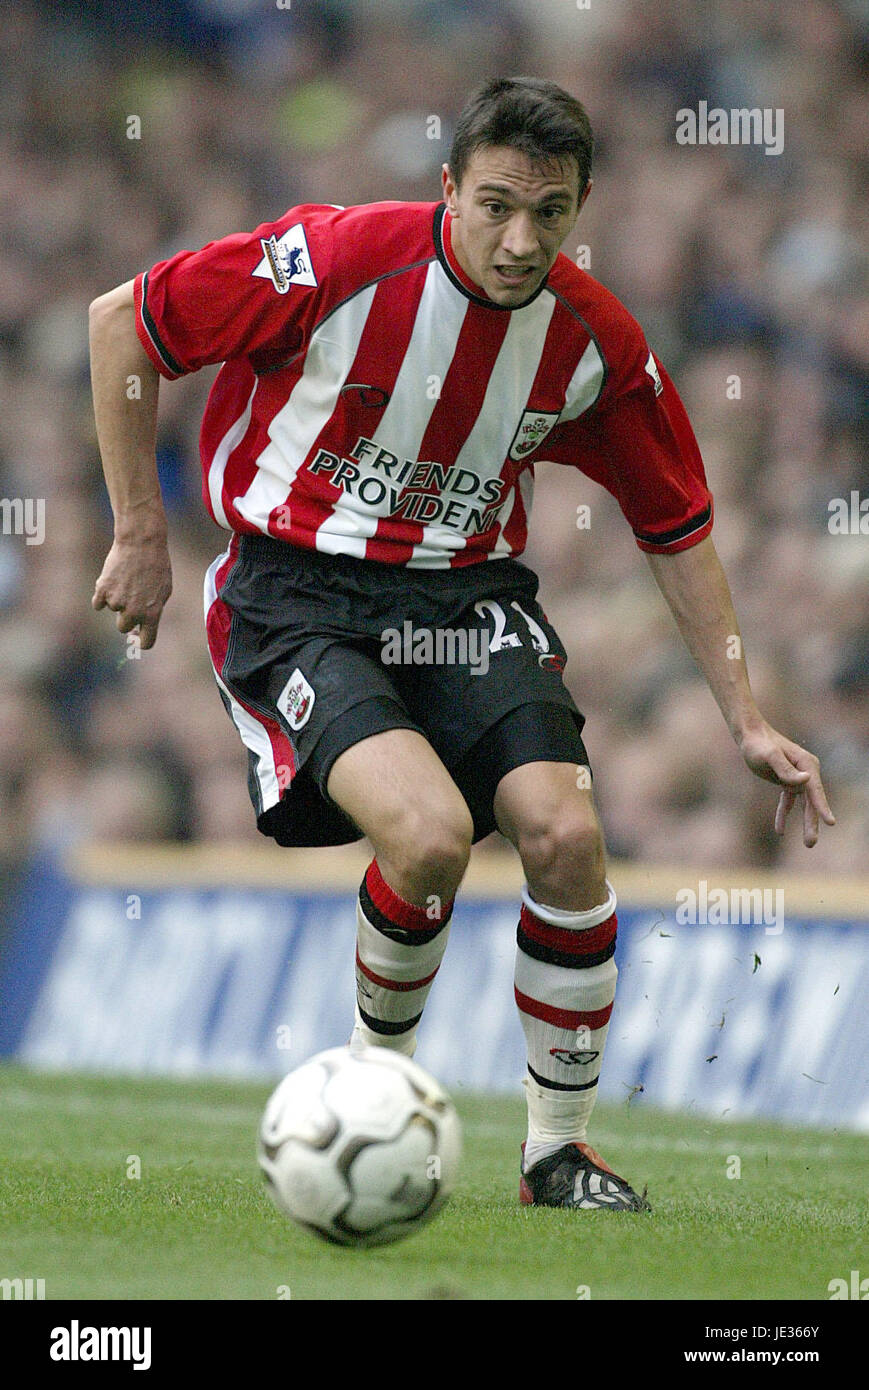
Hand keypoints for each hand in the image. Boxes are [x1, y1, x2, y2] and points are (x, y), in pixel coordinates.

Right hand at [92, 534, 171, 650]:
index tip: (137, 636)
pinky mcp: (102, 590)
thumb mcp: (164, 591)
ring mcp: (117, 602)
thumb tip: (140, 626)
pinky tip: (112, 581)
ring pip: (113, 610)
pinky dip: (103, 595)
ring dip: (117, 600)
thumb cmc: (156, 566)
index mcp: (152, 614)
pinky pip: (98, 603)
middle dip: (126, 617)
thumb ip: (153, 610)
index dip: (141, 641)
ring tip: (126, 581)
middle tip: (130, 600)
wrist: (141, 543)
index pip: (146, 642)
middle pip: (124, 628)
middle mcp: (134, 612)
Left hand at [738, 721, 834, 847]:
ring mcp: (797, 777)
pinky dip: (784, 815)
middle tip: (811, 843)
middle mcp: (806, 772)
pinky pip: (788, 802)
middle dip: (813, 822)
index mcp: (806, 764)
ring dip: (805, 823)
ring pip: (803, 804)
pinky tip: (780, 831)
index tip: (830, 822)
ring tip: (808, 844)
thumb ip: (785, 769)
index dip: (822, 807)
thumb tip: (806, 780)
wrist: (750, 735)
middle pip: (812, 801)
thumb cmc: (758, 744)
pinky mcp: (786, 781)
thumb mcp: (769, 756)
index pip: (815, 789)